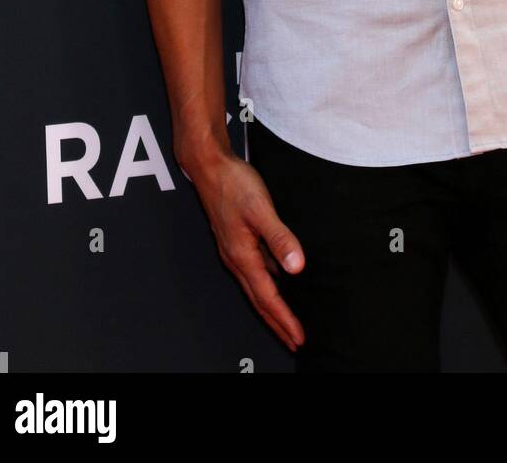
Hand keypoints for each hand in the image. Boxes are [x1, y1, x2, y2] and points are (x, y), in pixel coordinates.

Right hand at [183, 149, 305, 351]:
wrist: (209, 165)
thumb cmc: (233, 184)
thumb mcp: (261, 209)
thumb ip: (280, 238)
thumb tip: (296, 267)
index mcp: (242, 256)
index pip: (267, 297)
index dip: (283, 319)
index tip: (298, 336)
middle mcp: (236, 258)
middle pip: (260, 299)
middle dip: (277, 322)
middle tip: (294, 340)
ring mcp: (235, 250)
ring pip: (257, 287)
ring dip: (272, 306)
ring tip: (286, 320)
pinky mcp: (237, 239)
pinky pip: (256, 270)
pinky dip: (268, 284)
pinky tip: (279, 280)